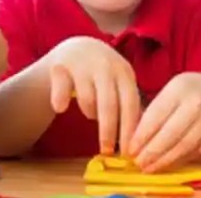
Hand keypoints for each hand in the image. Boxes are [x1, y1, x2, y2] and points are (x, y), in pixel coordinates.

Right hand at [46, 36, 141, 156]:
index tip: (128, 152)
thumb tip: (140, 140)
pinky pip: (62, 90)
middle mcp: (105, 65)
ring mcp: (83, 64)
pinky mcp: (61, 65)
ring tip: (90, 112)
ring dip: (89, 112)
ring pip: (87, 100)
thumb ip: (129, 105)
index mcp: (124, 72)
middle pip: (109, 104)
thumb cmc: (104, 74)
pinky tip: (61, 107)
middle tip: (106, 150)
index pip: (130, 104)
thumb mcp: (120, 83)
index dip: (129, 130)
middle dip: (108, 131)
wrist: (76, 48)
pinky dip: (60, 101)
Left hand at [129, 72, 200, 172]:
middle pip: (171, 133)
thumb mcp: (169, 93)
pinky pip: (194, 153)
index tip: (130, 149)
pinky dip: (178, 161)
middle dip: (152, 152)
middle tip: (138, 163)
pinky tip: (166, 166)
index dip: (142, 135)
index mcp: (179, 87)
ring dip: (164, 160)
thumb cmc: (184, 95)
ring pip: (183, 146)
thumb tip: (133, 141)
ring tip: (149, 168)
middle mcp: (197, 103)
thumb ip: (154, 112)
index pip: (157, 115)